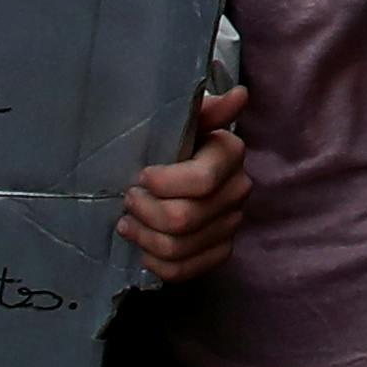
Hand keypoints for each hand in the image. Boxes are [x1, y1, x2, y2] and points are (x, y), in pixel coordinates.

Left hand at [121, 86, 250, 284]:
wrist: (171, 169)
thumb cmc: (170, 140)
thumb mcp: (182, 120)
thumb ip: (204, 108)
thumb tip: (239, 95)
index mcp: (230, 154)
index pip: (201, 182)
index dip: (164, 184)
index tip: (141, 175)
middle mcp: (238, 191)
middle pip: (185, 219)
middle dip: (145, 212)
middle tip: (128, 200)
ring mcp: (230, 224)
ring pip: (179, 248)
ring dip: (144, 237)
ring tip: (128, 222)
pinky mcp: (218, 250)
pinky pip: (184, 271)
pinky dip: (156, 262)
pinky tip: (143, 245)